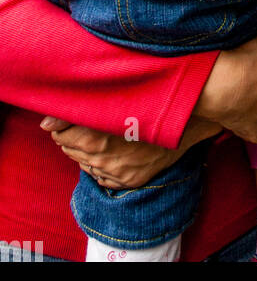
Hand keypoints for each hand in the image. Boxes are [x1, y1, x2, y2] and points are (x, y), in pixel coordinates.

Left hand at [39, 114, 219, 190]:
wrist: (189, 118)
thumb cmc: (152, 101)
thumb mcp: (115, 99)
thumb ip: (77, 111)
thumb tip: (44, 122)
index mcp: (97, 138)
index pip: (61, 136)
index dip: (61, 125)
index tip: (66, 117)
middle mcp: (104, 160)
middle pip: (70, 151)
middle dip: (71, 137)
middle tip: (83, 124)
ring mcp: (117, 173)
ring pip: (84, 164)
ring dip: (85, 151)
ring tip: (98, 135)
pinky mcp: (129, 181)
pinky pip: (100, 177)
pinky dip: (99, 165)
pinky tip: (109, 151)